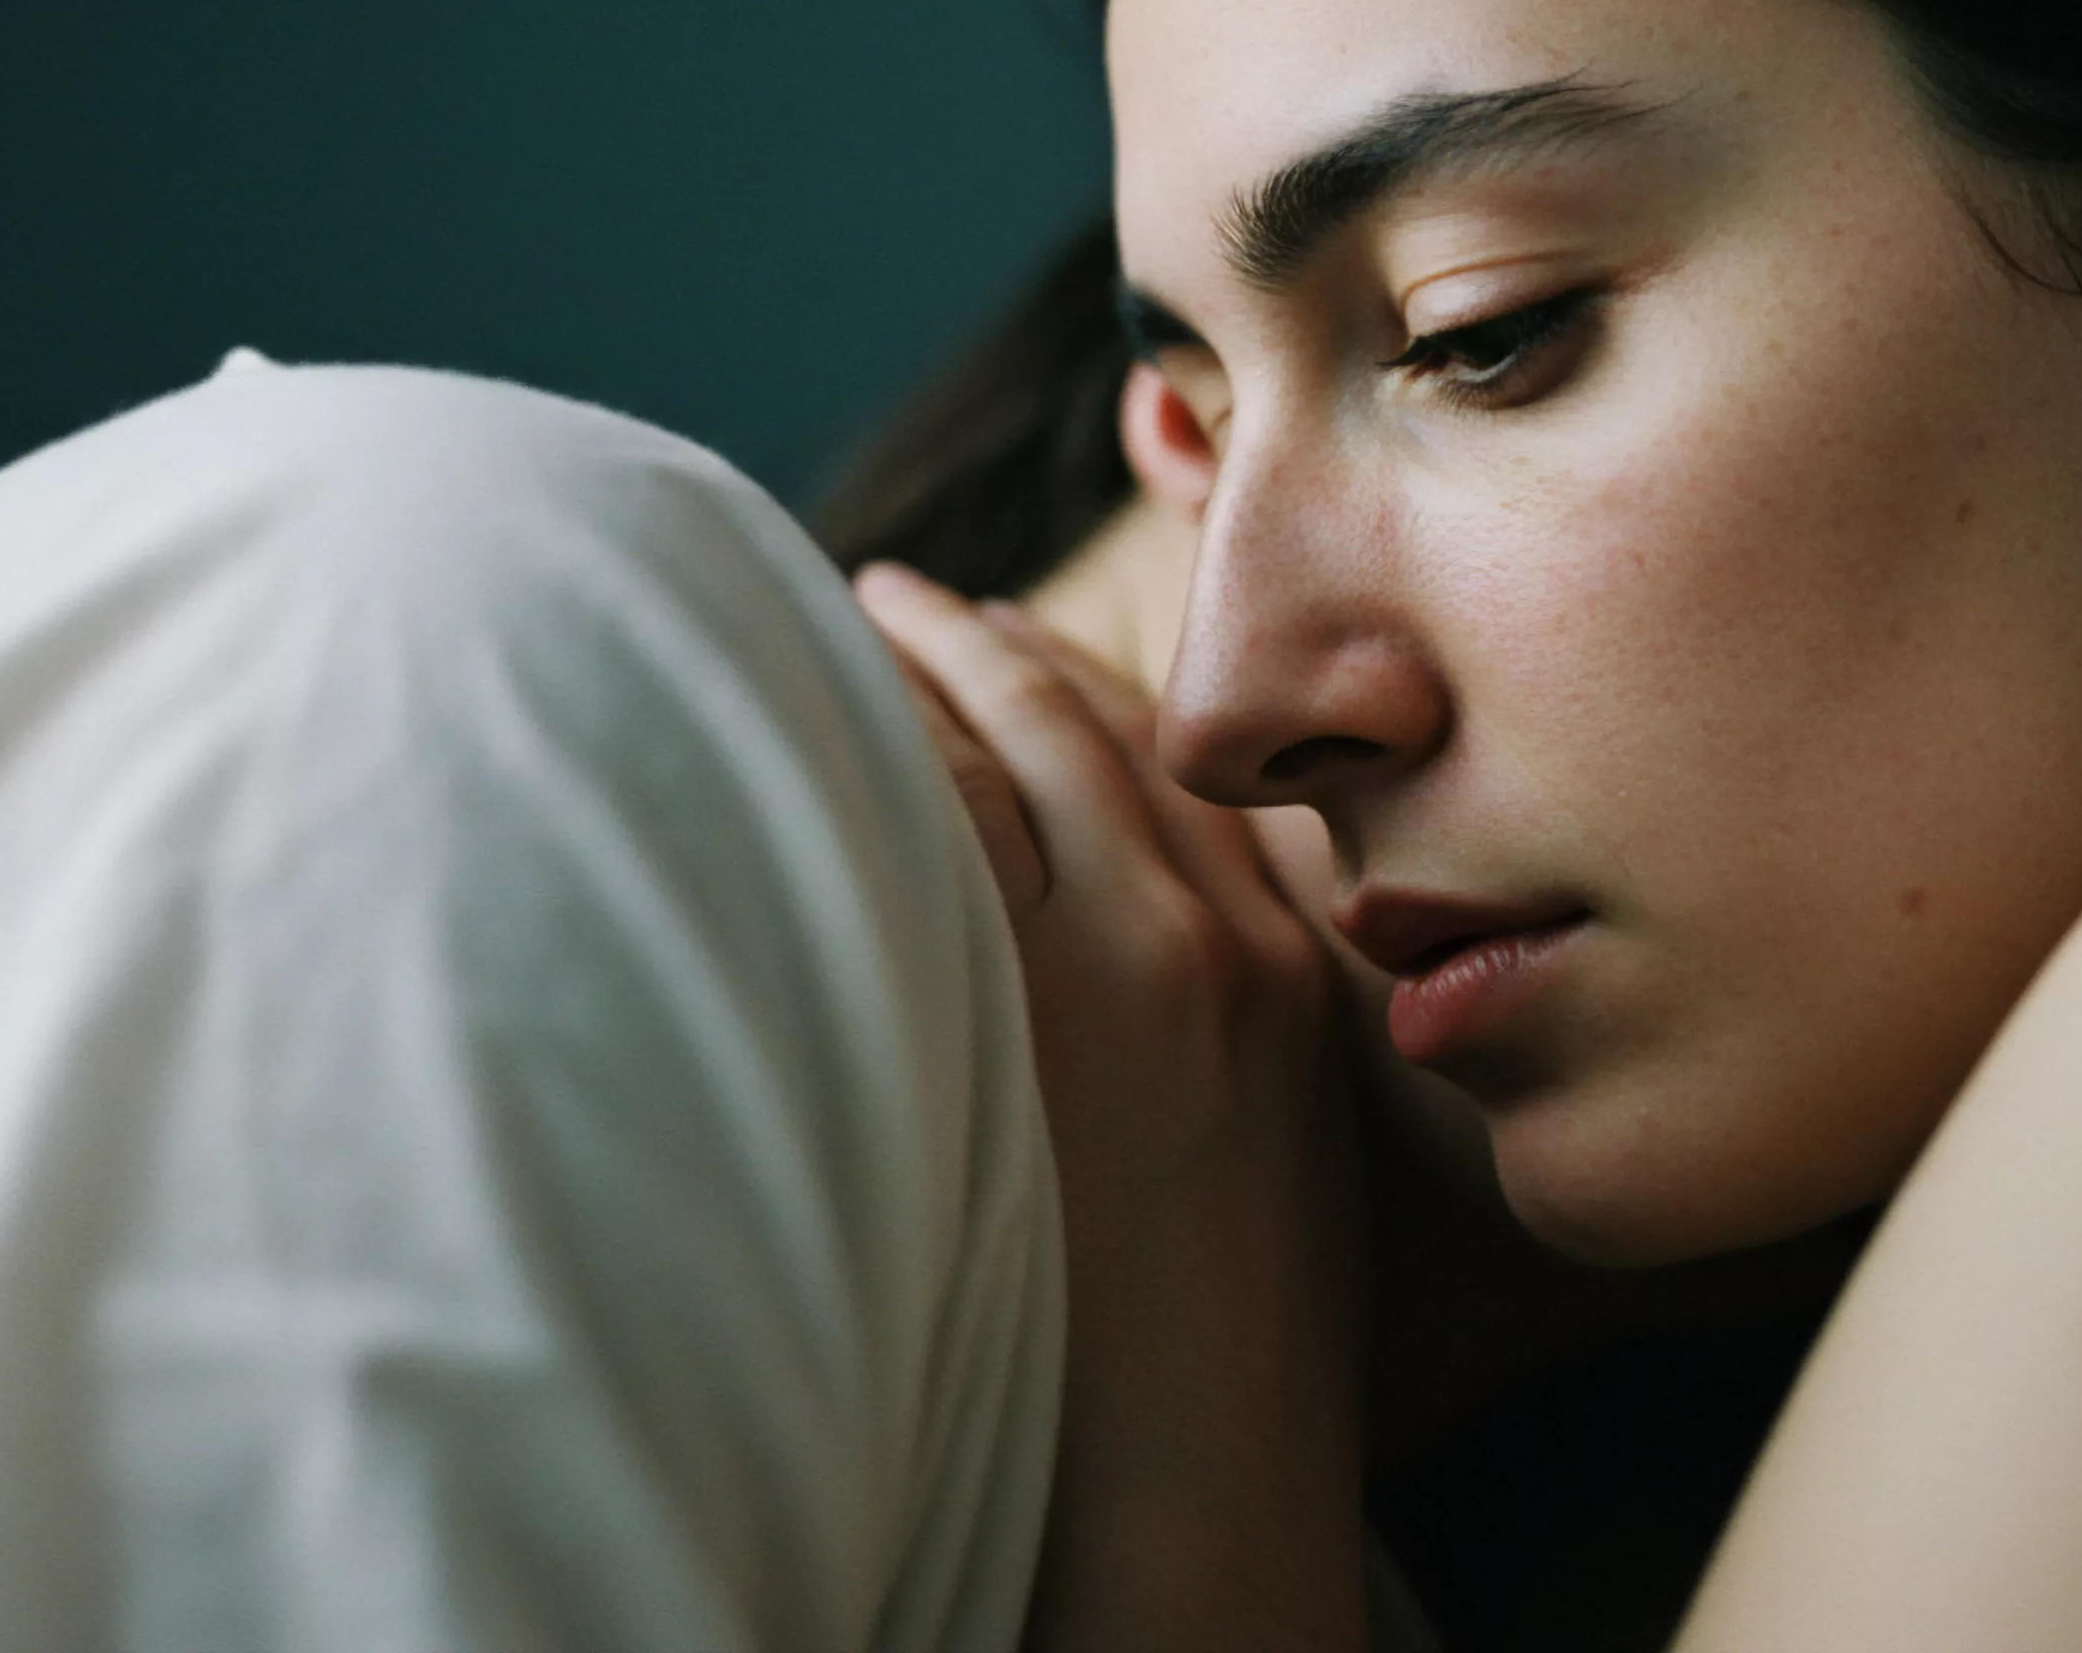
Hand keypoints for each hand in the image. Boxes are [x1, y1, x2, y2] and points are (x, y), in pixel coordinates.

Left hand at [855, 562, 1369, 1652]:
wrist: (1215, 1484)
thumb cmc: (1221, 1369)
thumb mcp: (1272, 1166)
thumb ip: (1221, 1049)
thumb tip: (1121, 1010)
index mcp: (1292, 968)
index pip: (1188, 767)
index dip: (1089, 686)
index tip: (1013, 642)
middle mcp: (1224, 936)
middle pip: (1099, 726)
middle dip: (991, 646)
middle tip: (894, 597)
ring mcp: (1134, 959)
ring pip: (1012, 744)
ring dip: (914, 671)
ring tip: (819, 627)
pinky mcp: (1040, 1004)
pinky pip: (940, 807)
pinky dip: (871, 743)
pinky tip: (789, 723)